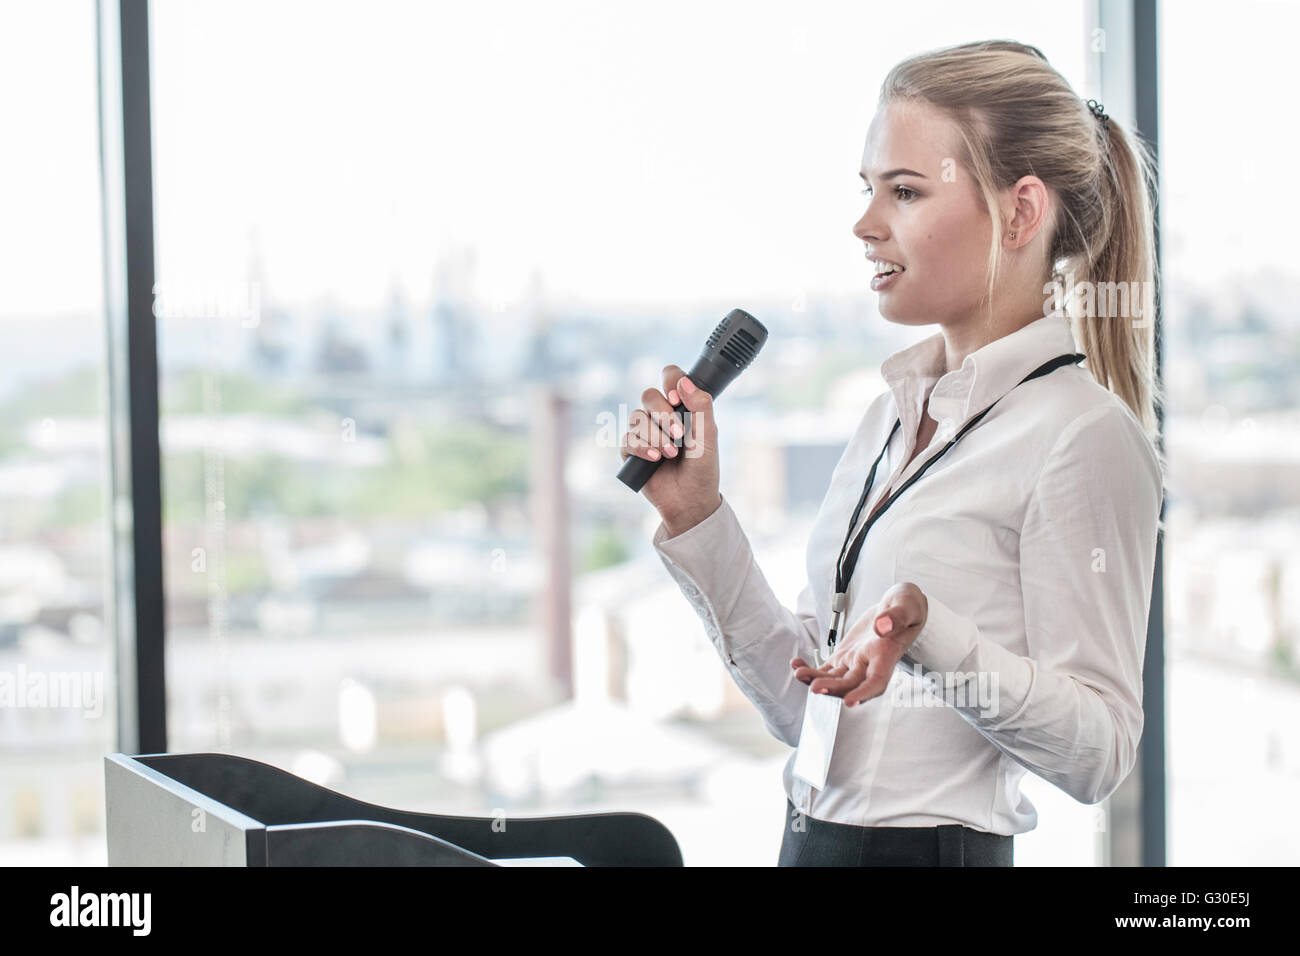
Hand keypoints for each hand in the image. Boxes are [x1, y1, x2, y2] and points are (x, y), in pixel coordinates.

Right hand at [619, 364, 721, 534]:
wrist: (690, 501)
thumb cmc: (702, 469)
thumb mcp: (709, 436)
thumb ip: (701, 407)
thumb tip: (684, 383)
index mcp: (681, 407)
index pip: (670, 377)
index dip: (670, 382)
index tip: (678, 400)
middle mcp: (660, 416)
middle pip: (649, 395)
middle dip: (663, 414)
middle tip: (679, 434)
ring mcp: (644, 433)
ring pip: (636, 417)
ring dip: (655, 435)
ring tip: (671, 454)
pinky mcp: (631, 451)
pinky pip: (627, 439)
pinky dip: (641, 447)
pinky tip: (655, 459)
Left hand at [789, 583, 928, 706]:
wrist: (899, 607)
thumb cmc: (906, 606)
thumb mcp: (906, 605)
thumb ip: (895, 616)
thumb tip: (882, 626)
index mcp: (886, 656)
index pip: (876, 682)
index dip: (863, 693)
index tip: (850, 702)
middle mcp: (869, 664)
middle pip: (850, 684)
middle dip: (832, 688)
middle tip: (814, 687)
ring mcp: (855, 662)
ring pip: (834, 678)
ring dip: (815, 679)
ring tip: (798, 673)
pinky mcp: (844, 656)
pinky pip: (825, 668)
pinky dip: (810, 668)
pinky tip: (796, 664)